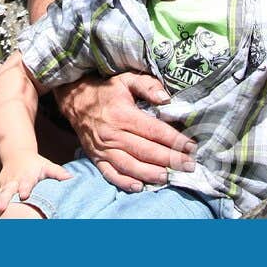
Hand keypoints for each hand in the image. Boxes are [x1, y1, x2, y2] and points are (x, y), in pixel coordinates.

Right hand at [0, 154, 71, 217]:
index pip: (26, 182)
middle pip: (7, 190)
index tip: (24, 195)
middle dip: (5, 199)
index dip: (25, 188)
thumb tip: (71, 178)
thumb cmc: (36, 164)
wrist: (17, 155)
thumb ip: (57, 173)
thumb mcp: (47, 166)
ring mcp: (3, 186)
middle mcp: (13, 181)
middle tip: (3, 208)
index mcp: (26, 176)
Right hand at [54, 72, 197, 192]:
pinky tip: (140, 187)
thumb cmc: (106, 90)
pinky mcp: (96, 158)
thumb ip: (147, 86)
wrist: (75, 99)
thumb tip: (165, 98)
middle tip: (189, 166)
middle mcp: (113, 134)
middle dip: (170, 160)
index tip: (191, 146)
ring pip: (130, 166)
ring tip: (169, 177)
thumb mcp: (126, 80)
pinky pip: (110, 174)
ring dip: (151, 174)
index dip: (174, 140)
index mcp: (123, 114)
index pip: (154, 130)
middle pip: (146, 151)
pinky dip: (124, 183)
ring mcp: (104, 148)